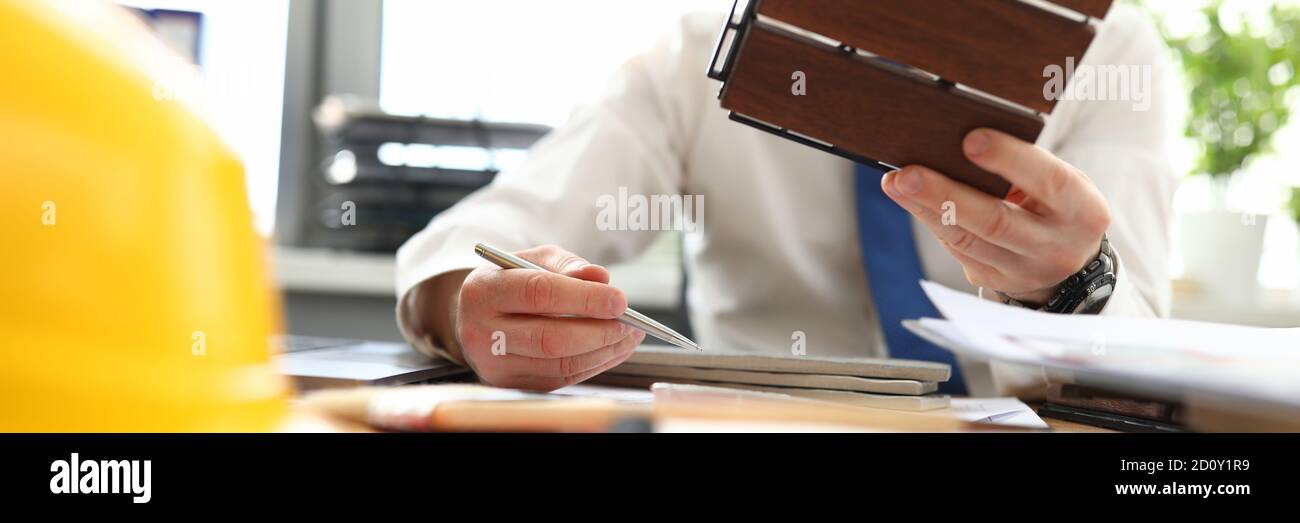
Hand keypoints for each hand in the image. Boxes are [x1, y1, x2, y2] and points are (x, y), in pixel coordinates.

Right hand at [454, 245, 644, 390]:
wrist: (479, 315)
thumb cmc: (513, 282)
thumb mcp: (534, 260)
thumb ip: (566, 264)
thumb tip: (601, 276)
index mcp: (483, 290)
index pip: (538, 293)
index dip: (585, 298)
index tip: (620, 300)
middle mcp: (480, 331)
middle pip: (550, 338)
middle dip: (599, 332)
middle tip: (630, 323)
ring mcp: (493, 365)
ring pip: (559, 364)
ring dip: (604, 352)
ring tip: (630, 336)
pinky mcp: (510, 384)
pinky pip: (561, 379)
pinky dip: (594, 365)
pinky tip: (613, 350)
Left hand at [880, 128, 1110, 304]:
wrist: (1068, 259)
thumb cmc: (1056, 203)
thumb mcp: (1059, 182)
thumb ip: (1024, 165)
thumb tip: (959, 143)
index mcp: (1083, 210)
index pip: (1048, 181)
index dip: (1009, 160)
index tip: (970, 140)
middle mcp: (1056, 246)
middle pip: (995, 221)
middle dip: (945, 195)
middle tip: (907, 173)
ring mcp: (1024, 271)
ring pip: (967, 241)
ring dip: (925, 209)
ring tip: (895, 182)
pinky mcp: (995, 281)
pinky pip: (957, 251)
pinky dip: (931, 221)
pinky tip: (908, 200)